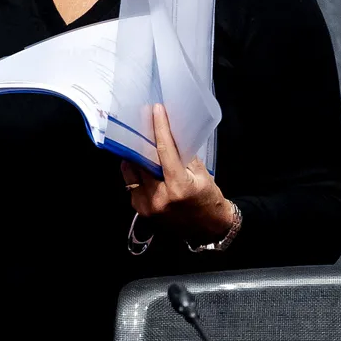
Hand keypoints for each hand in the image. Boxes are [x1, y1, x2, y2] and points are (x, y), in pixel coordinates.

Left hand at [122, 104, 236, 243]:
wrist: (208, 229)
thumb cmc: (209, 199)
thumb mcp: (202, 175)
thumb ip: (185, 156)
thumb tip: (170, 135)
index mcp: (178, 187)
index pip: (164, 151)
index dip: (159, 128)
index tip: (155, 111)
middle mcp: (159, 198)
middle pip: (141, 161)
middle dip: (142, 140)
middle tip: (143, 124)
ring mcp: (147, 206)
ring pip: (131, 172)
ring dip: (135, 157)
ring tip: (141, 143)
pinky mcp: (141, 210)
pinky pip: (132, 184)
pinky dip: (136, 173)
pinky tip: (143, 165)